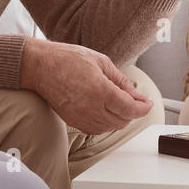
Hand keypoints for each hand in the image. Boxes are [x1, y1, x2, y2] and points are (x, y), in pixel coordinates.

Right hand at [18, 38, 154, 134]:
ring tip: (119, 103)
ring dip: (119, 118)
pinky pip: (96, 129)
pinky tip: (105, 110)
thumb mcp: (101, 61)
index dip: (143, 108)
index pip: (131, 109)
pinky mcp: (73, 121)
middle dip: (133, 112)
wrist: (40, 67)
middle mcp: (92, 108)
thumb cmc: (68, 59)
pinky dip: (106, 122)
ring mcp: (81, 117)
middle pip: (123, 120)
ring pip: (110, 127)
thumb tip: (136, 94)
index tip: (148, 104)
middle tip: (135, 100)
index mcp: (101, 91)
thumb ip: (121, 80)